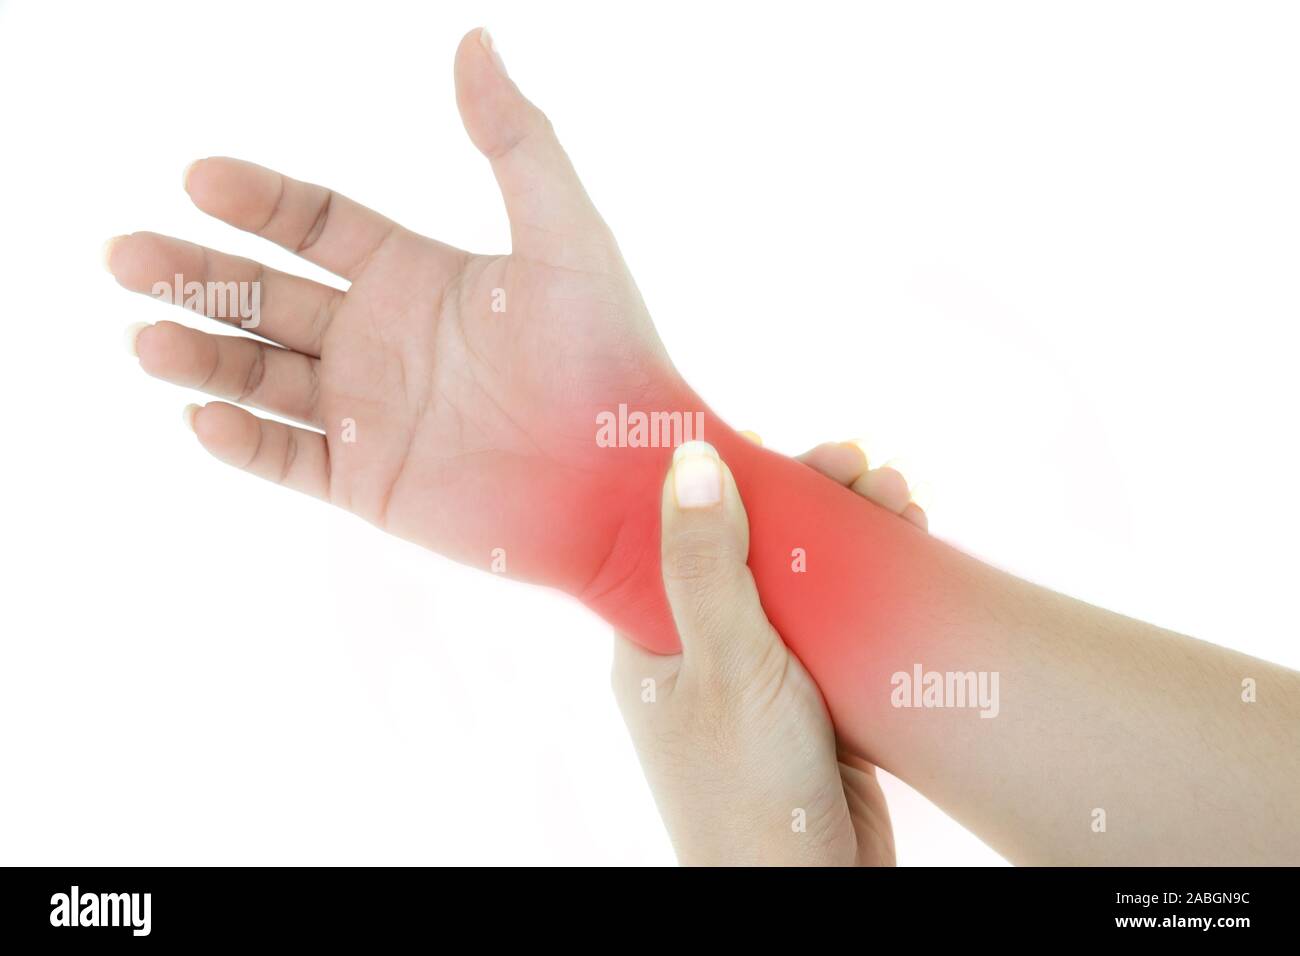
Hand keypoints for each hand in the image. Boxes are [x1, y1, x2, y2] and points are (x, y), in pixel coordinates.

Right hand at [107, 29, 675, 591]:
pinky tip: (204, 417)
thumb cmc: (607, 353)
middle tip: (124, 254)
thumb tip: (474, 40)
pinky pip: (289, 460)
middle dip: (194, 273)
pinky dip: (243, 443)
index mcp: (415, 274)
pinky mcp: (369, 483)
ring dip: (200, 355)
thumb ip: (516, 142)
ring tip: (147, 336)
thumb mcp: (565, 234)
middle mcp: (380, 339)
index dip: (256, 198)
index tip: (199, 177)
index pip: (313, 224)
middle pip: (264, 296)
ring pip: (260, 376)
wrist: (625, 478)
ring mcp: (369, 413)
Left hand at [613, 437, 923, 864]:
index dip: (726, 478)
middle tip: (857, 462)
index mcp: (651, 640)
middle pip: (753, 546)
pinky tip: (910, 541)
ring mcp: (762, 674)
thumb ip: (707, 565)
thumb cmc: (749, 792)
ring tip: (897, 494)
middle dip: (807, 497)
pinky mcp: (817, 698)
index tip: (775, 437)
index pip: (680, 533)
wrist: (815, 898)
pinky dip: (875, 580)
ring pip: (804, 577)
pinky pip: (842, 620)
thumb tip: (688, 458)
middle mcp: (702, 650)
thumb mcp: (728, 666)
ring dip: (849, 529)